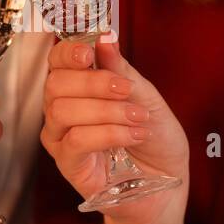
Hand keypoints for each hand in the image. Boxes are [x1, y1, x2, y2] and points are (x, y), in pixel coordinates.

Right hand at [41, 35, 188, 223]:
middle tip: (126, 90)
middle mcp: (63, 111)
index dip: (68, 52)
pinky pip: (75, 140)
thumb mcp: (147, 97)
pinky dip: (108, 133)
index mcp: (79, 88)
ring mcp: (62, 139)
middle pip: (55, 83)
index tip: (90, 52)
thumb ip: (122, 70)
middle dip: (94, 81)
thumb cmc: (155, 141)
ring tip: (137, 117)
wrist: (167, 185)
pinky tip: (133, 135)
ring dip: (106, 109)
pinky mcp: (68, 165)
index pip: (57, 61)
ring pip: (62, 110)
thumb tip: (105, 38)